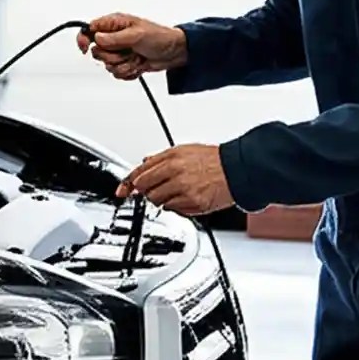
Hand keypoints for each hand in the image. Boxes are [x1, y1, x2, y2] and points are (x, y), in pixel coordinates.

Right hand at [76, 12, 187, 80]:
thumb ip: (114, 38)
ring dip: (124, 65)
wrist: (174, 53)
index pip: (89, 30)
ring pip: (107, 65)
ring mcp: (119, 51)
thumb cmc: (160, 37)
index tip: (84, 48)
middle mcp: (114, 37)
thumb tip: (97, 38)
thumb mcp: (136, 35)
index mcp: (114, 24)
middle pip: (97, 52)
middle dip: (113, 56)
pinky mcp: (125, 63)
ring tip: (137, 58)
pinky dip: (128, 72)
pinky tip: (139, 65)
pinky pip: (117, 73)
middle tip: (127, 51)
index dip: (84, 39)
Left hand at [115, 144, 235, 215]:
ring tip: (178, 191)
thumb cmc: (214, 160)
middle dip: (147, 190)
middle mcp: (175, 172)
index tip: (121, 191)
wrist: (237, 170)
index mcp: (171, 157)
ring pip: (156, 201)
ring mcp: (183, 188)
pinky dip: (175, 206)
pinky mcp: (191, 203)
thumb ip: (162, 158)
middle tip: (159, 188)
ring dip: (162, 199)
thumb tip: (145, 163)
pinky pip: (172, 209)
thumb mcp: (185, 150)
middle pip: (144, 188)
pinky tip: (187, 197)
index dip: (128, 183)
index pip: (140, 171)